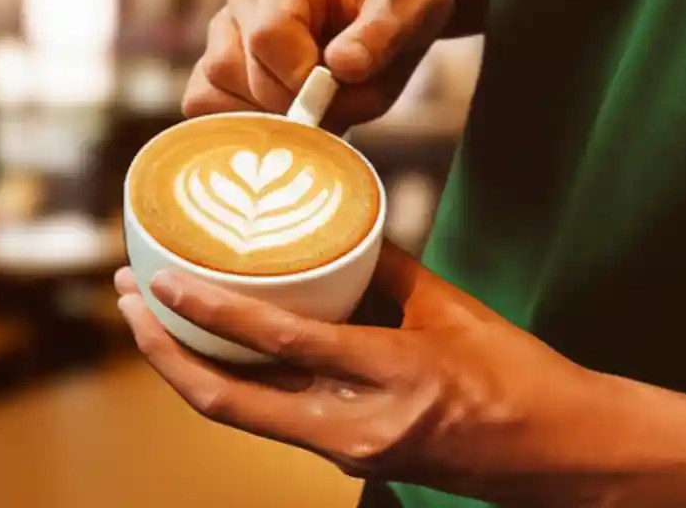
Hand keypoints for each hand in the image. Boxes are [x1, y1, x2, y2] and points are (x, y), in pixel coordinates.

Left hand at [114, 244, 621, 504]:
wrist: (559, 454)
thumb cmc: (517, 377)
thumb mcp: (452, 307)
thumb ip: (381, 268)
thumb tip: (327, 229)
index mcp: (391, 378)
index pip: (279, 344)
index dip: (209, 313)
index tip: (159, 279)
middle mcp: (355, 427)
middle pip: (226, 401)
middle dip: (163, 350)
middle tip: (126, 295)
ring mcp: (346, 450)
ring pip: (237, 413)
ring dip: (184, 366)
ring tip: (149, 315)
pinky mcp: (344, 457)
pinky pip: (267, 416)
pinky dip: (228, 379)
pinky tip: (206, 345)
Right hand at [182, 0, 454, 131]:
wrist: (392, 6)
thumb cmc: (401, 4)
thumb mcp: (413, 9)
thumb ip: (380, 38)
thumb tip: (341, 67)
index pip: (268, 36)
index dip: (298, 79)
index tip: (335, 91)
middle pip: (233, 66)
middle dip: (285, 103)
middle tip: (332, 107)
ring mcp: (227, 27)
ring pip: (211, 84)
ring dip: (260, 114)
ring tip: (309, 111)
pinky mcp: (221, 59)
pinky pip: (201, 99)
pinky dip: (233, 123)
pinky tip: (277, 123)